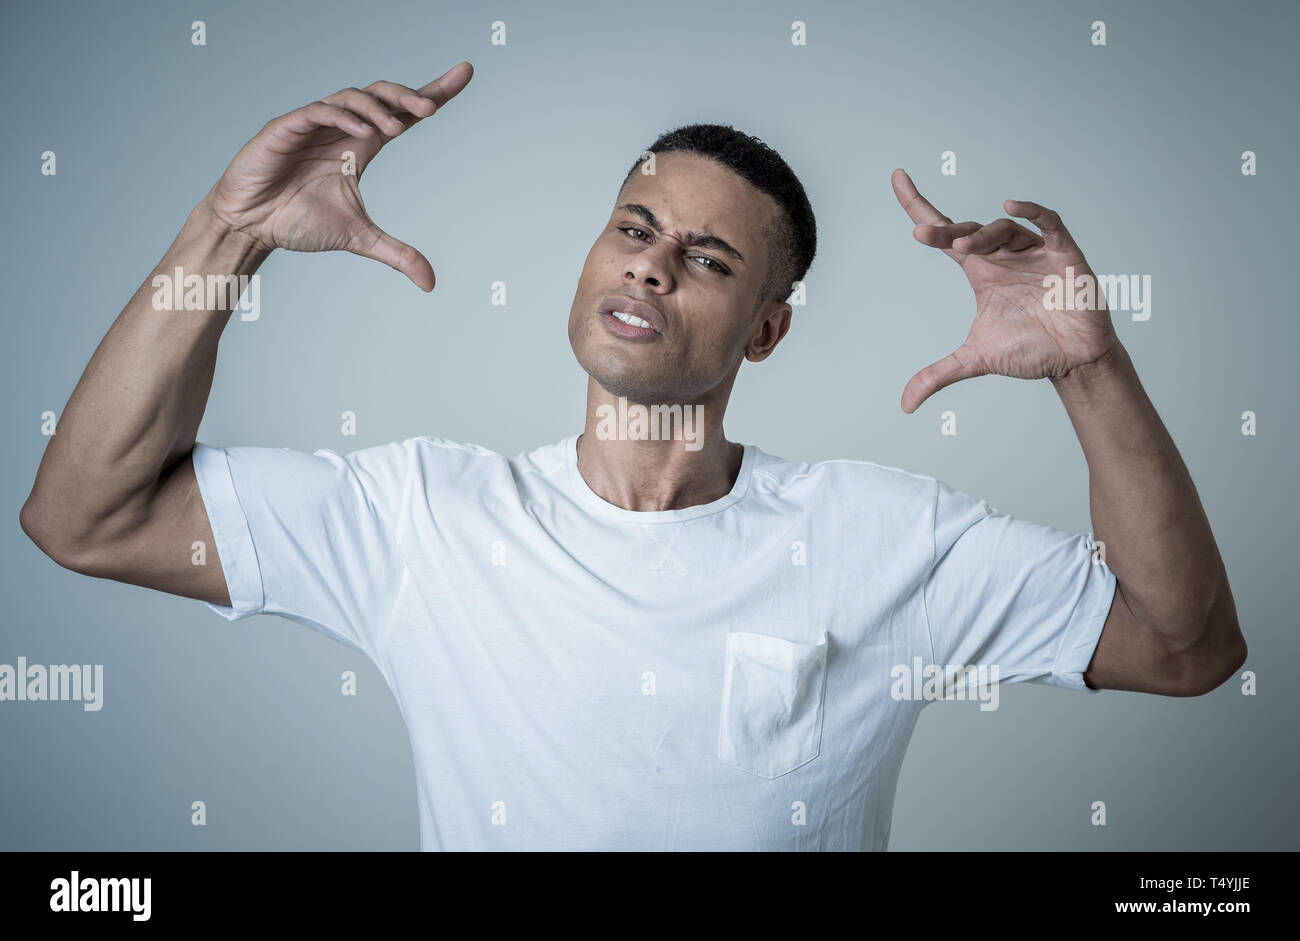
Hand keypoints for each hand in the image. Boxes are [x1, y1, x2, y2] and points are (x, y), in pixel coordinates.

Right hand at [203, 62, 473, 290]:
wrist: (249, 227)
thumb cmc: (297, 222)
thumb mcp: (359, 239)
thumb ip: (397, 255)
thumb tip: (431, 284)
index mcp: (360, 146)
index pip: (404, 114)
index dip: (434, 93)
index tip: (464, 75)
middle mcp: (341, 129)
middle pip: (383, 95)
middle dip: (409, 95)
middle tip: (433, 106)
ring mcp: (313, 125)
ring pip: (352, 97)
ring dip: (377, 108)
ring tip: (396, 127)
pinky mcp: (285, 128)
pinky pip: (318, 111)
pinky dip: (343, 117)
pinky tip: (363, 130)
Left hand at [891, 168, 1119, 412]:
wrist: (1073, 362)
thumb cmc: (1029, 351)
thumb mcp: (975, 360)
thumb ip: (938, 375)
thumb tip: (905, 404)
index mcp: (980, 272)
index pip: (944, 233)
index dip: (919, 206)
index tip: (897, 178)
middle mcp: (1003, 256)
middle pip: (968, 229)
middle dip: (944, 229)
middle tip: (920, 235)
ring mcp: (1033, 252)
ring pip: (1003, 228)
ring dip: (981, 233)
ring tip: (963, 244)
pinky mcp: (1064, 253)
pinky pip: (1049, 222)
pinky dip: (1033, 212)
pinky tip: (1014, 206)